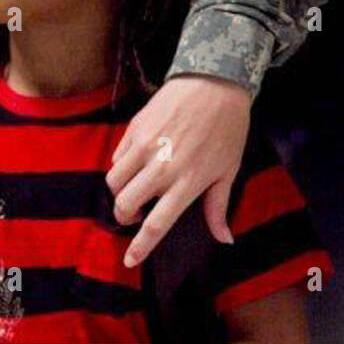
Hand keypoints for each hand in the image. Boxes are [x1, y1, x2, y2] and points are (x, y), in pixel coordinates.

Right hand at [105, 74, 252, 266]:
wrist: (215, 82)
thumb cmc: (228, 129)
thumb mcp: (229, 169)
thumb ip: (218, 207)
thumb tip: (224, 239)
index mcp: (187, 182)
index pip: (156, 224)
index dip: (140, 246)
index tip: (130, 260)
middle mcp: (162, 167)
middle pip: (125, 205)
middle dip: (125, 216)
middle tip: (134, 215)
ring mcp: (145, 146)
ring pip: (114, 182)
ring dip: (120, 192)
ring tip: (135, 189)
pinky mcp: (135, 128)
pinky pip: (117, 157)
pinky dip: (123, 167)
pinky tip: (138, 163)